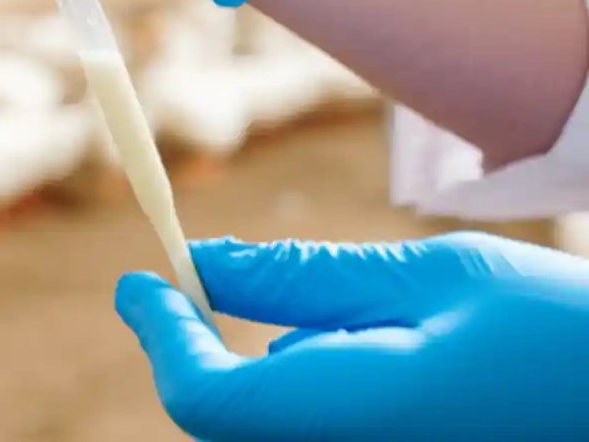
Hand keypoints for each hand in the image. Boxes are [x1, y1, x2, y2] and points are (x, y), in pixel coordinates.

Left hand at [115, 233, 588, 440]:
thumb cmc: (563, 336)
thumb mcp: (435, 279)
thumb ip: (305, 278)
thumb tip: (201, 261)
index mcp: (363, 420)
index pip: (208, 399)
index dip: (163, 336)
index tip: (139, 282)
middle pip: (229, 418)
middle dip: (204, 348)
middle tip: (212, 282)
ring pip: (267, 427)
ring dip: (265, 374)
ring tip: (357, 327)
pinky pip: (309, 437)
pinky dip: (306, 398)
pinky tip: (378, 364)